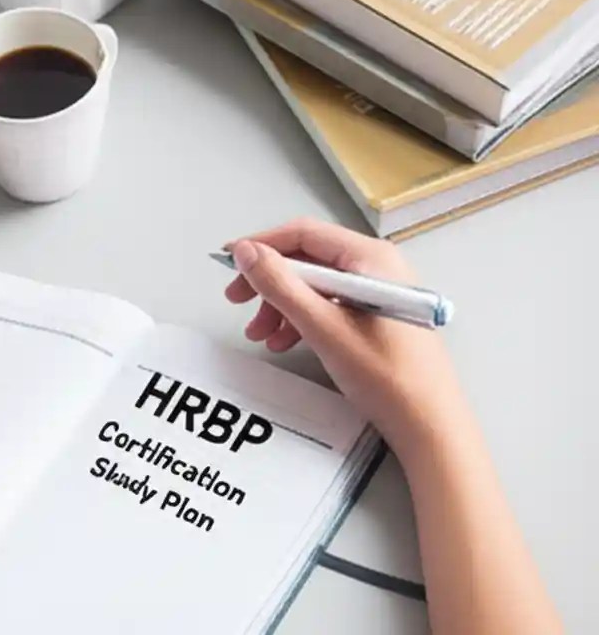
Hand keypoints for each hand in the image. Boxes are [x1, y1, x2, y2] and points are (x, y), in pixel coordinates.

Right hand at [222, 219, 466, 450]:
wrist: (429, 425)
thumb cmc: (389, 378)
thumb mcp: (323, 328)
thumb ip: (281, 286)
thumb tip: (248, 253)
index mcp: (372, 260)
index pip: (304, 234)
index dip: (261, 245)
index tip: (230, 261)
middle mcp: (377, 268)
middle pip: (308, 260)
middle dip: (269, 282)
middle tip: (237, 300)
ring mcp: (378, 292)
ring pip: (315, 285)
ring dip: (281, 305)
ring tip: (260, 334)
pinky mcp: (377, 316)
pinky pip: (329, 305)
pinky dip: (301, 319)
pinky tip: (285, 341)